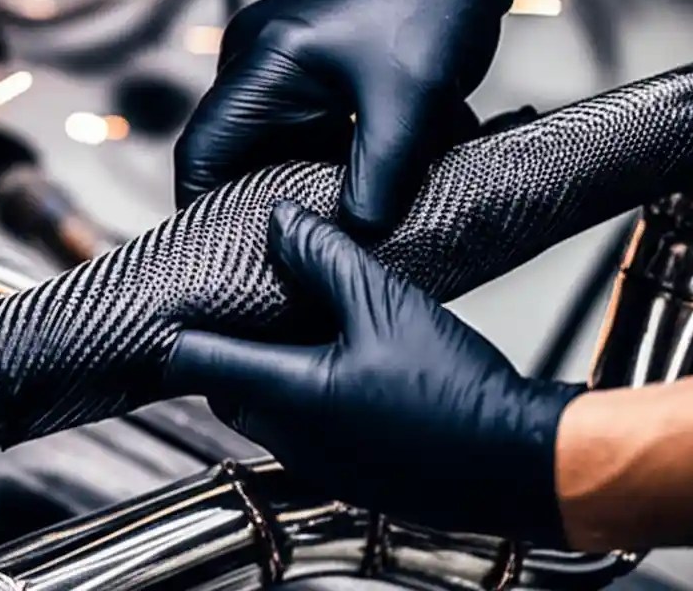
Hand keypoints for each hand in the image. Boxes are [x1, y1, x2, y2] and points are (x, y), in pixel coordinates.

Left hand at [166, 202, 585, 544]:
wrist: (517, 461)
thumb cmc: (456, 391)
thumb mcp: (385, 302)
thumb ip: (323, 256)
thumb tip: (280, 222)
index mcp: (287, 394)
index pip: (191, 360)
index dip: (175, 322)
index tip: (178, 291)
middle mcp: (289, 436)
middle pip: (223, 381)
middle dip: (228, 337)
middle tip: (248, 291)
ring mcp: (315, 460)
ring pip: (262, 402)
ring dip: (267, 361)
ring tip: (300, 314)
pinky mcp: (344, 469)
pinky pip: (299, 424)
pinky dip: (301, 387)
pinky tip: (341, 354)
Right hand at [174, 0, 550, 236]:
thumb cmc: (430, 11)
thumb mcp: (408, 108)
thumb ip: (378, 182)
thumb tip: (354, 240)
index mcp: (260, 64)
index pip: (201, 152)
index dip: (206, 210)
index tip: (230, 261)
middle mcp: (254, 66)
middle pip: (233, 159)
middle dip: (260, 208)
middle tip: (287, 261)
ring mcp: (278, 71)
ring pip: (269, 153)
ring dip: (295, 190)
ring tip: (324, 236)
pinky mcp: (307, 78)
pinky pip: (298, 138)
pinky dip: (321, 168)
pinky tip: (353, 197)